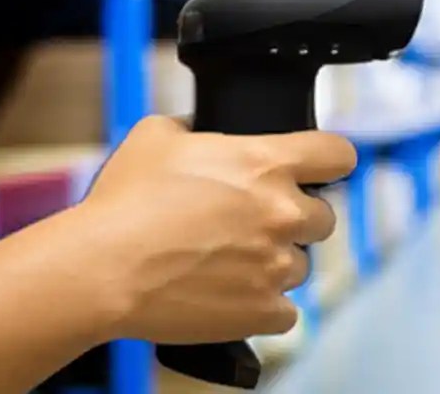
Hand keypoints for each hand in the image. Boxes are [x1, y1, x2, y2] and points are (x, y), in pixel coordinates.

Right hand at [77, 115, 356, 343]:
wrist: (101, 269)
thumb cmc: (124, 202)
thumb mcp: (156, 136)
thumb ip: (193, 127)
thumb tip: (199, 129)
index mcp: (267, 164)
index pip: (338, 154)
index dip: (329, 161)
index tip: (319, 170)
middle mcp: (283, 213)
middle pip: (323, 218)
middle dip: (295, 221)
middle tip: (254, 226)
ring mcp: (276, 265)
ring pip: (299, 266)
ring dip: (273, 265)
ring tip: (227, 265)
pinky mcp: (263, 310)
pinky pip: (284, 312)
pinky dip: (262, 308)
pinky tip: (230, 298)